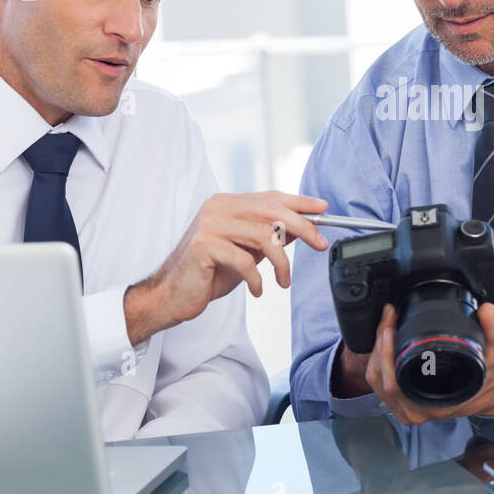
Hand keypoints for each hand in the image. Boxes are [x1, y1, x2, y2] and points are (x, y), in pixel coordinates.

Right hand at [123, 190, 329, 344]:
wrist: (170, 296)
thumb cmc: (207, 274)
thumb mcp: (245, 252)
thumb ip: (268, 237)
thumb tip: (303, 228)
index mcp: (227, 204)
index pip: (271, 197)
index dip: (300, 202)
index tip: (324, 209)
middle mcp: (217, 208)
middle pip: (271, 211)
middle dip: (303, 227)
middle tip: (320, 244)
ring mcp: (209, 225)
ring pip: (262, 235)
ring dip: (282, 262)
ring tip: (284, 281)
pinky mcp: (203, 246)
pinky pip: (244, 260)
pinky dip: (257, 279)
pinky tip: (258, 291)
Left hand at [361, 301, 493, 424]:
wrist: (488, 392)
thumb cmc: (488, 379)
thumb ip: (492, 331)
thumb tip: (486, 311)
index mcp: (431, 404)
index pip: (393, 382)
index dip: (385, 352)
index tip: (390, 326)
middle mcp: (415, 410)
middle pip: (378, 378)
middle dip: (378, 345)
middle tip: (388, 319)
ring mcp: (405, 407)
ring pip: (375, 380)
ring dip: (376, 351)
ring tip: (386, 326)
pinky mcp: (401, 400)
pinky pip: (379, 382)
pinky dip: (378, 360)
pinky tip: (385, 342)